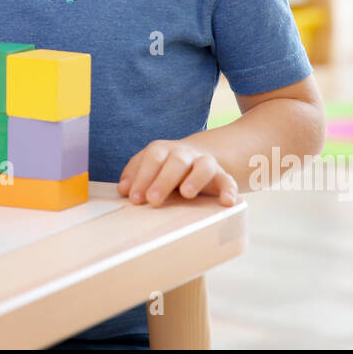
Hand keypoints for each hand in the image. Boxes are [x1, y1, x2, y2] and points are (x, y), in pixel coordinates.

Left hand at [118, 139, 238, 206]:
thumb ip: (134, 175)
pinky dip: (229, 190)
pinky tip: (227, 202)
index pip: (152, 158)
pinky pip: (228, 181)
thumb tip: (123, 189)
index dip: (142, 176)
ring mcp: (205, 163)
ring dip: (195, 179)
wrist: (196, 157)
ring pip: (204, 166)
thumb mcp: (147, 167)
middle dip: (164, 180)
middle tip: (153, 200)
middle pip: (176, 161)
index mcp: (163, 150)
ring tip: (186, 194)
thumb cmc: (164, 168)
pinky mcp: (222, 177)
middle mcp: (185, 154)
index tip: (134, 198)